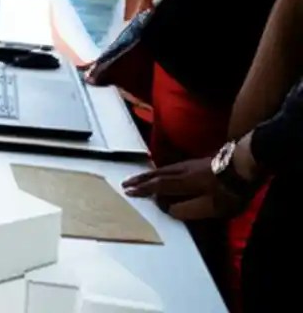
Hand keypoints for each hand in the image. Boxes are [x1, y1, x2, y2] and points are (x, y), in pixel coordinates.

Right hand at [122, 157, 245, 219]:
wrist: (245, 165)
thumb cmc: (229, 189)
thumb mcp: (211, 207)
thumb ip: (187, 209)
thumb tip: (168, 209)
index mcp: (183, 182)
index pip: (158, 186)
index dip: (143, 189)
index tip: (128, 191)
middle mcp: (182, 171)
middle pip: (157, 174)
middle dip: (141, 179)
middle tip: (126, 182)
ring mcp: (191, 164)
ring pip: (164, 168)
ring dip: (150, 173)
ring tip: (140, 176)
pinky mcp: (199, 162)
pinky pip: (172, 166)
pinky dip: (161, 170)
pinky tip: (164, 171)